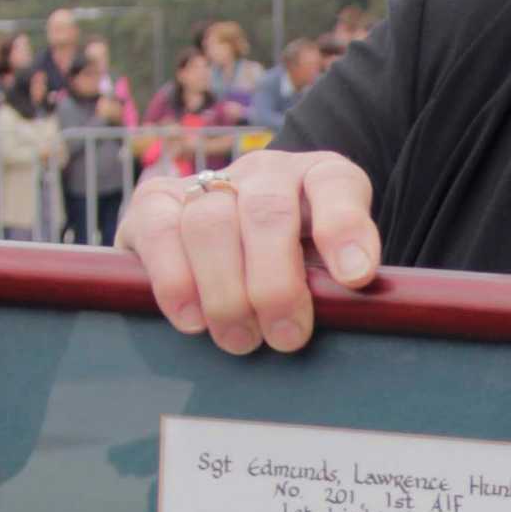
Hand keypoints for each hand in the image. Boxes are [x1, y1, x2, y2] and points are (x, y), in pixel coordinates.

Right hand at [115, 150, 380, 351]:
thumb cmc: (292, 268)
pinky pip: (159, 233)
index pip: (336, 184)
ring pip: (210, 224)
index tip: (356, 278)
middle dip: (276, 284)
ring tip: (240, 340)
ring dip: (226, 293)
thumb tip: (339, 317)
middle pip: (267, 212)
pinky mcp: (154, 200)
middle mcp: (264, 172)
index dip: (345, 228)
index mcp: (317, 178)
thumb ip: (333, 285)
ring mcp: (207, 182)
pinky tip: (192, 320)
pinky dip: (175, 282)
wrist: (229, 241)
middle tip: (287, 337)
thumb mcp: (325, 270)